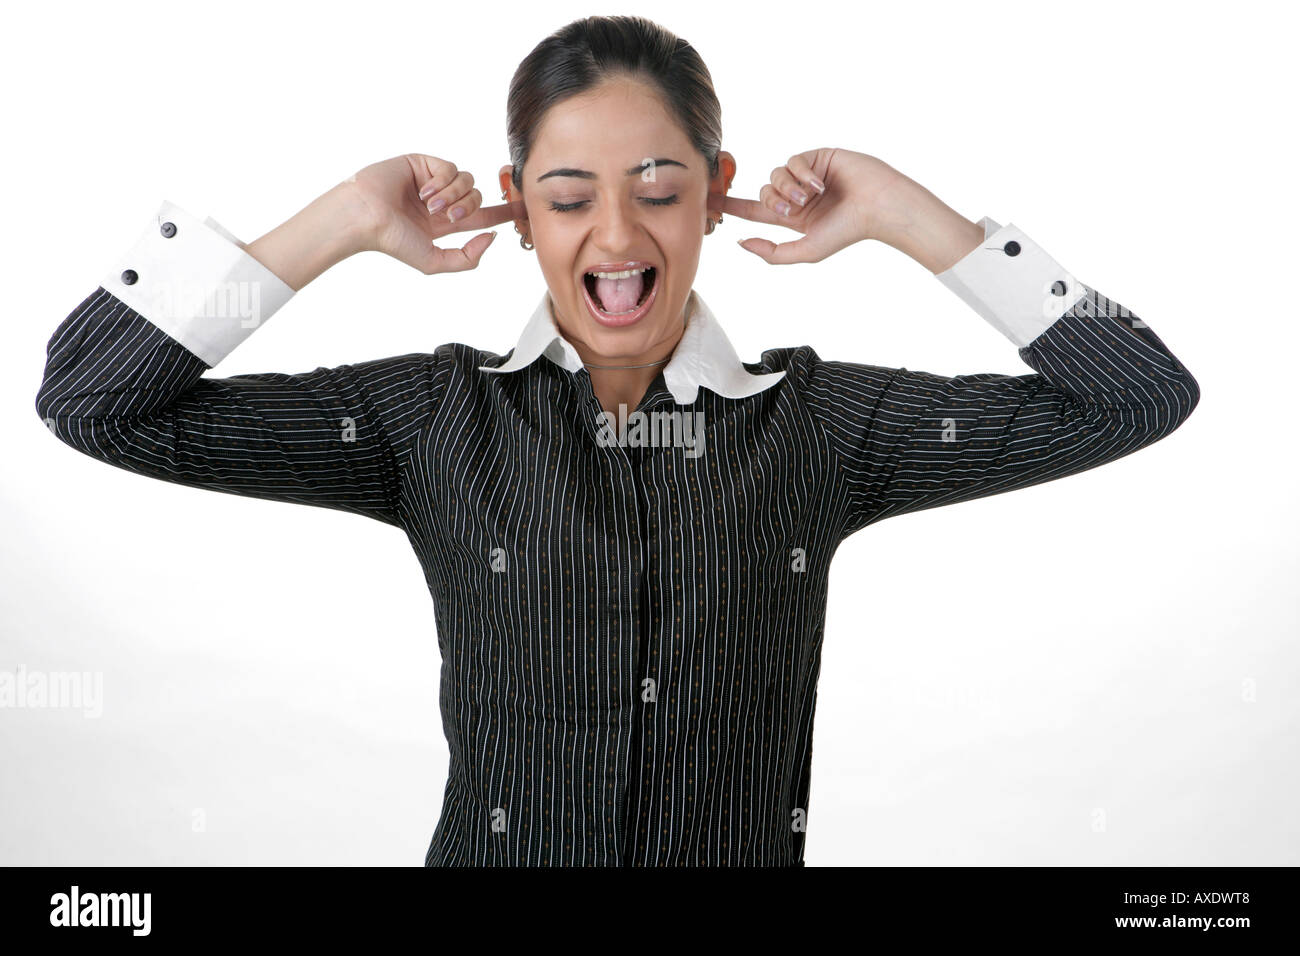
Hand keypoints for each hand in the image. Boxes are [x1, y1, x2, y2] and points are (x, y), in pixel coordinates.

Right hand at [342, 154, 524, 273]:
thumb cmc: (393, 241)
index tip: (525, 209)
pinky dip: (442, 182)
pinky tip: (423, 191)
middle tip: (450, 217)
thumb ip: (467, 258)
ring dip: (454, 196)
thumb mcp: (435, 262)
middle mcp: (441, 200)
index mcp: (445, 223)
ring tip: (431, 206)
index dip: (504, 213)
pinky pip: (450, 168)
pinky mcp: (424, 162)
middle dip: (470, 208)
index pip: (482, 217)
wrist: (367, 217)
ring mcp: (433, 180)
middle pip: (478, 198)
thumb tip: (492, 238)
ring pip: (468, 181)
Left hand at [717, 148, 915, 264]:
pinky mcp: (816, 157)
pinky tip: (820, 183)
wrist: (877, 205)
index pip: (755, 211)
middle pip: (763, 193)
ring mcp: (805, 175)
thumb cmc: (846, 231)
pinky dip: (801, 173)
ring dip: (788, 188)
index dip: (732, 206)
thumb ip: (772, 252)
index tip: (709, 201)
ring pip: (774, 175)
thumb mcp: (805, 251)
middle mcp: (797, 195)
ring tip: (811, 197)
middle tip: (793, 210)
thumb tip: (740, 243)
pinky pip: (792, 161)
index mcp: (793, 217)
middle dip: (773, 201)